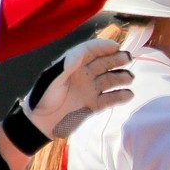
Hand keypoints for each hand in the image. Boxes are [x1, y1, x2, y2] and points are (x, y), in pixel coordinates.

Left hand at [1, 39, 131, 153]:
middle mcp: (83, 74)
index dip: (102, 46)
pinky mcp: (94, 105)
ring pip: (109, 80)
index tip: (115, 46)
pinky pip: (109, 99)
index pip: (90, 51)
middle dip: (116, 59)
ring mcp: (90, 89)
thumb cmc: (42, 97)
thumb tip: (82, 53)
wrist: (40, 123)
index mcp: (72, 64)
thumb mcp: (51, 78)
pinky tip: (128, 94)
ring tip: (129, 78)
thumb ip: (66, 65)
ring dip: (120, 77)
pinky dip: (119, 96)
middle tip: (128, 58)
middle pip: (103, 63)